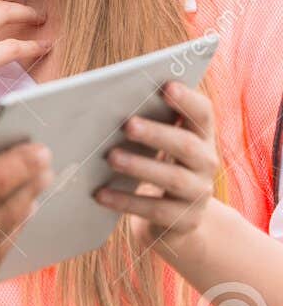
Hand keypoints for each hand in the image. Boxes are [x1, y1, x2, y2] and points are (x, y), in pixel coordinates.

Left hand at [95, 81, 217, 251]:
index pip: (202, 113)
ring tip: (112, 157)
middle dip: (157, 134)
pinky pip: (156, 210)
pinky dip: (126, 201)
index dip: (187, 100)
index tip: (167, 86)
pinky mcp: (185, 220)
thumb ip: (142, 123)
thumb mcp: (155, 145)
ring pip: (174, 178)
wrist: (175, 220)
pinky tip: (100, 194)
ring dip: (141, 166)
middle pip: (187, 145)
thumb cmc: (155, 166)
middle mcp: (206, 162)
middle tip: (128, 125)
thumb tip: (98, 101)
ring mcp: (199, 193)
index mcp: (200, 136)